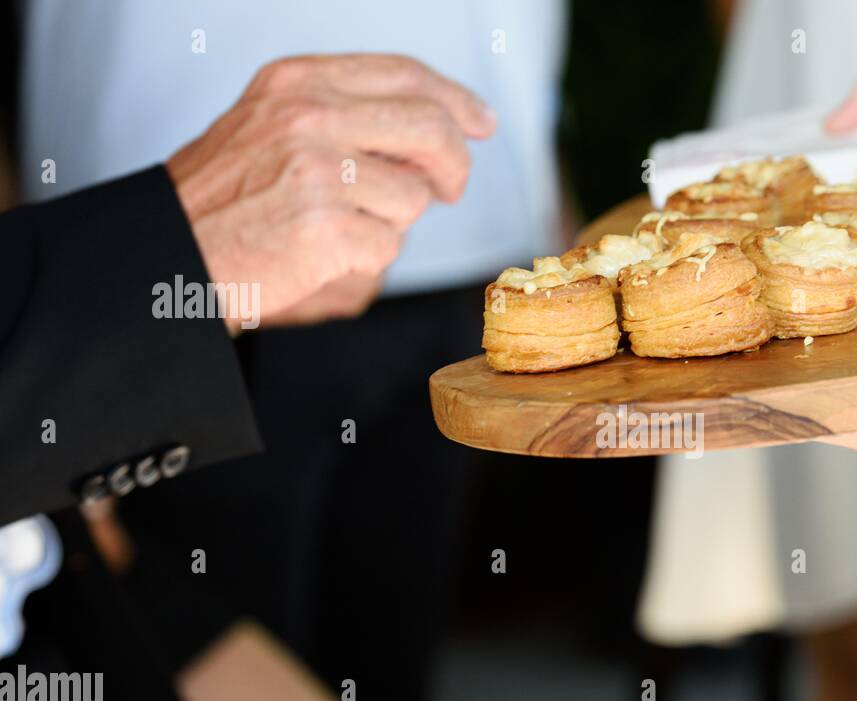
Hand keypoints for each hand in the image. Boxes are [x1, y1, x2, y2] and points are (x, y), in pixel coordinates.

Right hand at [166, 54, 495, 332]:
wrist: (167, 254)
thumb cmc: (223, 201)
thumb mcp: (271, 128)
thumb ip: (345, 118)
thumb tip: (437, 134)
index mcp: (298, 83)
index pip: (404, 75)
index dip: (455, 100)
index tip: (482, 123)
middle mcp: (309, 117)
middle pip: (431, 130)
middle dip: (454, 166)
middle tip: (450, 191)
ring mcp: (318, 172)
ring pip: (412, 199)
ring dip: (389, 224)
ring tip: (332, 228)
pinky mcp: (325, 229)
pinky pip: (387, 248)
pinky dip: (363, 262)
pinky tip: (320, 256)